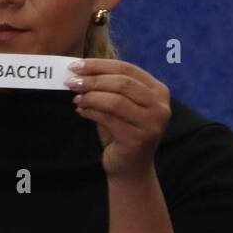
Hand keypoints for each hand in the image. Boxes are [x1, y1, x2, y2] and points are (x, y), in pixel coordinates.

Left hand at [66, 59, 170, 178]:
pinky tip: (80, 110)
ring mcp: (153, 123)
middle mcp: (161, 106)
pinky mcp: (140, 139)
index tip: (76, 65)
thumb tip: (78, 69)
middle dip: (93, 79)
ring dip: (91, 96)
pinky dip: (91, 111)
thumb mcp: (119, 104)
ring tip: (75, 97)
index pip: (127, 69)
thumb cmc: (121, 131)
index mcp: (159, 90)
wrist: (129, 167)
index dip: (99, 65)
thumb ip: (107, 86)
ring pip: (116, 100)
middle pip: (122, 83)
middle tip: (71, 81)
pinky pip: (109, 119)